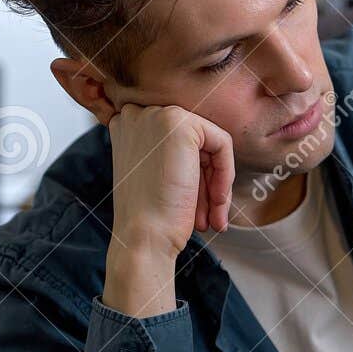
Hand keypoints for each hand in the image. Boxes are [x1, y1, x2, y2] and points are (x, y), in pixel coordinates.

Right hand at [101, 103, 233, 318]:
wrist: (143, 237)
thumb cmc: (149, 217)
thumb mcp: (157, 175)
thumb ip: (174, 154)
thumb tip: (212, 149)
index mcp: (127, 126)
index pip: (177, 143)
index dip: (192, 174)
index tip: (194, 206)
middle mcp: (137, 114)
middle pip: (195, 143)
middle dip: (207, 182)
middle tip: (209, 217)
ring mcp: (156, 115)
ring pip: (211, 145)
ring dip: (217, 185)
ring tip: (214, 219)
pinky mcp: (179, 123)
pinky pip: (222, 144)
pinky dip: (225, 176)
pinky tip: (217, 203)